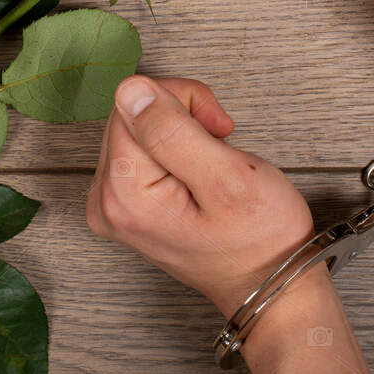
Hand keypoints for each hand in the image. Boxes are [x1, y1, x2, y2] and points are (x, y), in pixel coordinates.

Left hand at [85, 75, 317, 317]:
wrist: (267, 284)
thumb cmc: (259, 238)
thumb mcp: (227, 176)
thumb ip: (172, 130)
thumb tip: (131, 89)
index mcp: (123, 194)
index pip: (134, 101)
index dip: (183, 101)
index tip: (219, 128)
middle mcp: (105, 202)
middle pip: (130, 114)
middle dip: (181, 115)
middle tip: (220, 144)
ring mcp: (112, 205)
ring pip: (137, 128)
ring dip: (180, 132)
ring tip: (213, 163)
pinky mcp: (125, 205)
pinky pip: (140, 150)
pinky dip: (174, 149)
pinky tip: (198, 172)